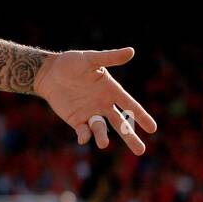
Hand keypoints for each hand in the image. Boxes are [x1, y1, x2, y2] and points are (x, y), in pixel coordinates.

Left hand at [33, 47, 157, 154]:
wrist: (49, 72)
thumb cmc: (72, 63)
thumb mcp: (90, 59)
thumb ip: (110, 58)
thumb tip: (131, 51)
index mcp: (111, 90)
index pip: (130, 105)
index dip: (141, 116)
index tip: (152, 128)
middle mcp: (104, 104)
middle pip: (121, 123)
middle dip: (130, 136)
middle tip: (140, 151)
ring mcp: (90, 113)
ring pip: (101, 128)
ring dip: (102, 136)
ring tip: (103, 144)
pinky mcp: (76, 120)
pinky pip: (83, 131)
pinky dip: (84, 135)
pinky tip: (84, 138)